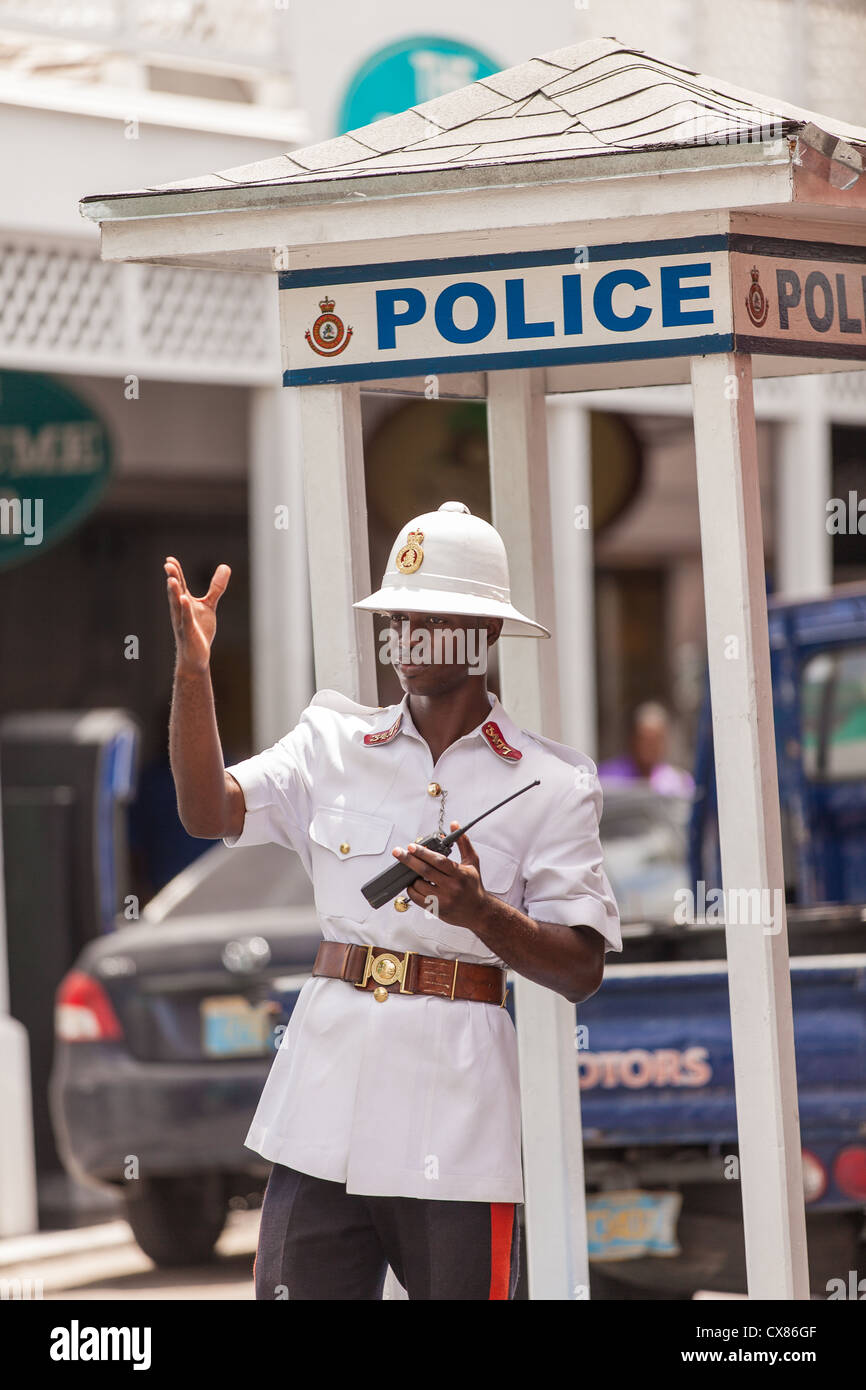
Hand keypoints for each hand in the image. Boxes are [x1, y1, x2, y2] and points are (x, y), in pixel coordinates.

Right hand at [164, 556, 230, 673]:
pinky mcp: (189, 633)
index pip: (179, 584)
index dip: (176, 572)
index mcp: (184, 602)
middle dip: (172, 578)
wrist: (196, 656)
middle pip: (175, 592)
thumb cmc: (199, 630)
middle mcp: (180, 610)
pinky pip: (186, 619)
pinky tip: (184, 600)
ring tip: (171, 579)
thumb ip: (216, 587)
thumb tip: (225, 566)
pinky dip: (185, 610)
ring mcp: (183, 621)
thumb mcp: (209, 606)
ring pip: (177, 605)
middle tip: (168, 564)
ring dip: (174, 593)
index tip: (170, 559)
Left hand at [391, 821, 487, 928]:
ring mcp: (443, 900)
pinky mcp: (436, 910)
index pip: (439, 861)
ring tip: (411, 870)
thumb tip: (454, 825)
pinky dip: (411, 889)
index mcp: (460, 874)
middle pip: (425, 871)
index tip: (412, 846)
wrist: (478, 911)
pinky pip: (417, 898)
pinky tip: (413, 883)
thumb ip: (463, 843)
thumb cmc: (474, 886)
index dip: (424, 853)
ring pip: (419, 885)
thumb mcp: (472, 862)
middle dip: (409, 860)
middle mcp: (452, 887)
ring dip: (411, 876)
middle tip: (398, 852)